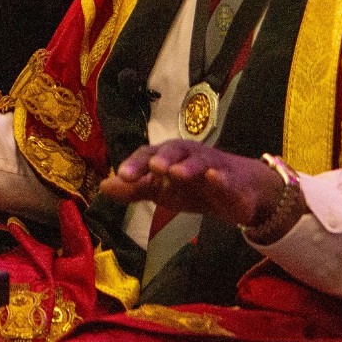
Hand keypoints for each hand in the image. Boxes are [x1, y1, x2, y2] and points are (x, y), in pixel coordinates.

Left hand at [99, 140, 286, 228]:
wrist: (239, 191)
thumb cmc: (195, 186)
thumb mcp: (163, 191)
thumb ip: (135, 189)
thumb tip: (102, 187)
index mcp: (169, 157)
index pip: (149, 155)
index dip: (136, 163)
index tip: (121, 176)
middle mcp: (188, 156)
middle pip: (174, 150)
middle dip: (162, 158)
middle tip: (152, 168)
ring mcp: (211, 166)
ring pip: (199, 162)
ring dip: (187, 166)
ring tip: (176, 173)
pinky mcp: (231, 181)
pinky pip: (226, 178)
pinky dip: (220, 178)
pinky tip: (214, 178)